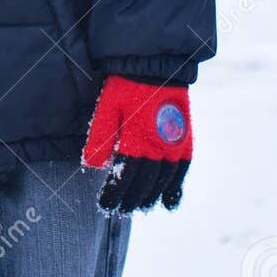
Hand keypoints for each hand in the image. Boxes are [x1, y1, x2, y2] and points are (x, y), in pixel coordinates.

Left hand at [82, 75, 192, 212]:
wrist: (157, 66)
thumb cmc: (127, 84)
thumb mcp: (107, 106)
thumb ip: (100, 137)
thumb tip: (91, 166)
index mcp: (137, 138)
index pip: (124, 176)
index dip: (115, 193)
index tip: (106, 205)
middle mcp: (158, 146)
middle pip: (144, 182)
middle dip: (131, 199)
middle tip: (121, 210)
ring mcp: (174, 144)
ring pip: (163, 181)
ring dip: (151, 197)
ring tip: (140, 208)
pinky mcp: (185, 139)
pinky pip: (182, 171)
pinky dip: (175, 189)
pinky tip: (169, 203)